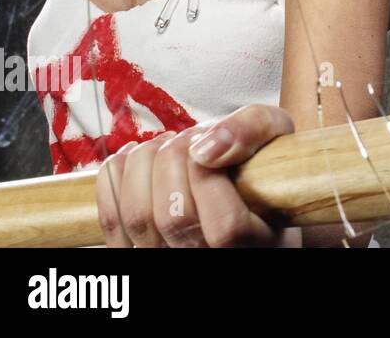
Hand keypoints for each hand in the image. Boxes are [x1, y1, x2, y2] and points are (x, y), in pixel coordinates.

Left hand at [95, 104, 296, 247]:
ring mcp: (167, 258)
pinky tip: (136, 155)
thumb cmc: (262, 166)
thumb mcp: (278, 133)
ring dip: (145, 162)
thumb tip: (208, 147)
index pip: (224, 227)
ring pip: (138, 217)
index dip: (209, 176)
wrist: (244, 194)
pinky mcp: (135, 250)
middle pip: (174, 219)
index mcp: (255, 242)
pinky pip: (110, 219)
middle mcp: (208, 259)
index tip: (210, 145)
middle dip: (173, 159)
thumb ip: (252, 130)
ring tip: (168, 145)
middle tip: (189, 138)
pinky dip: (115, 176)